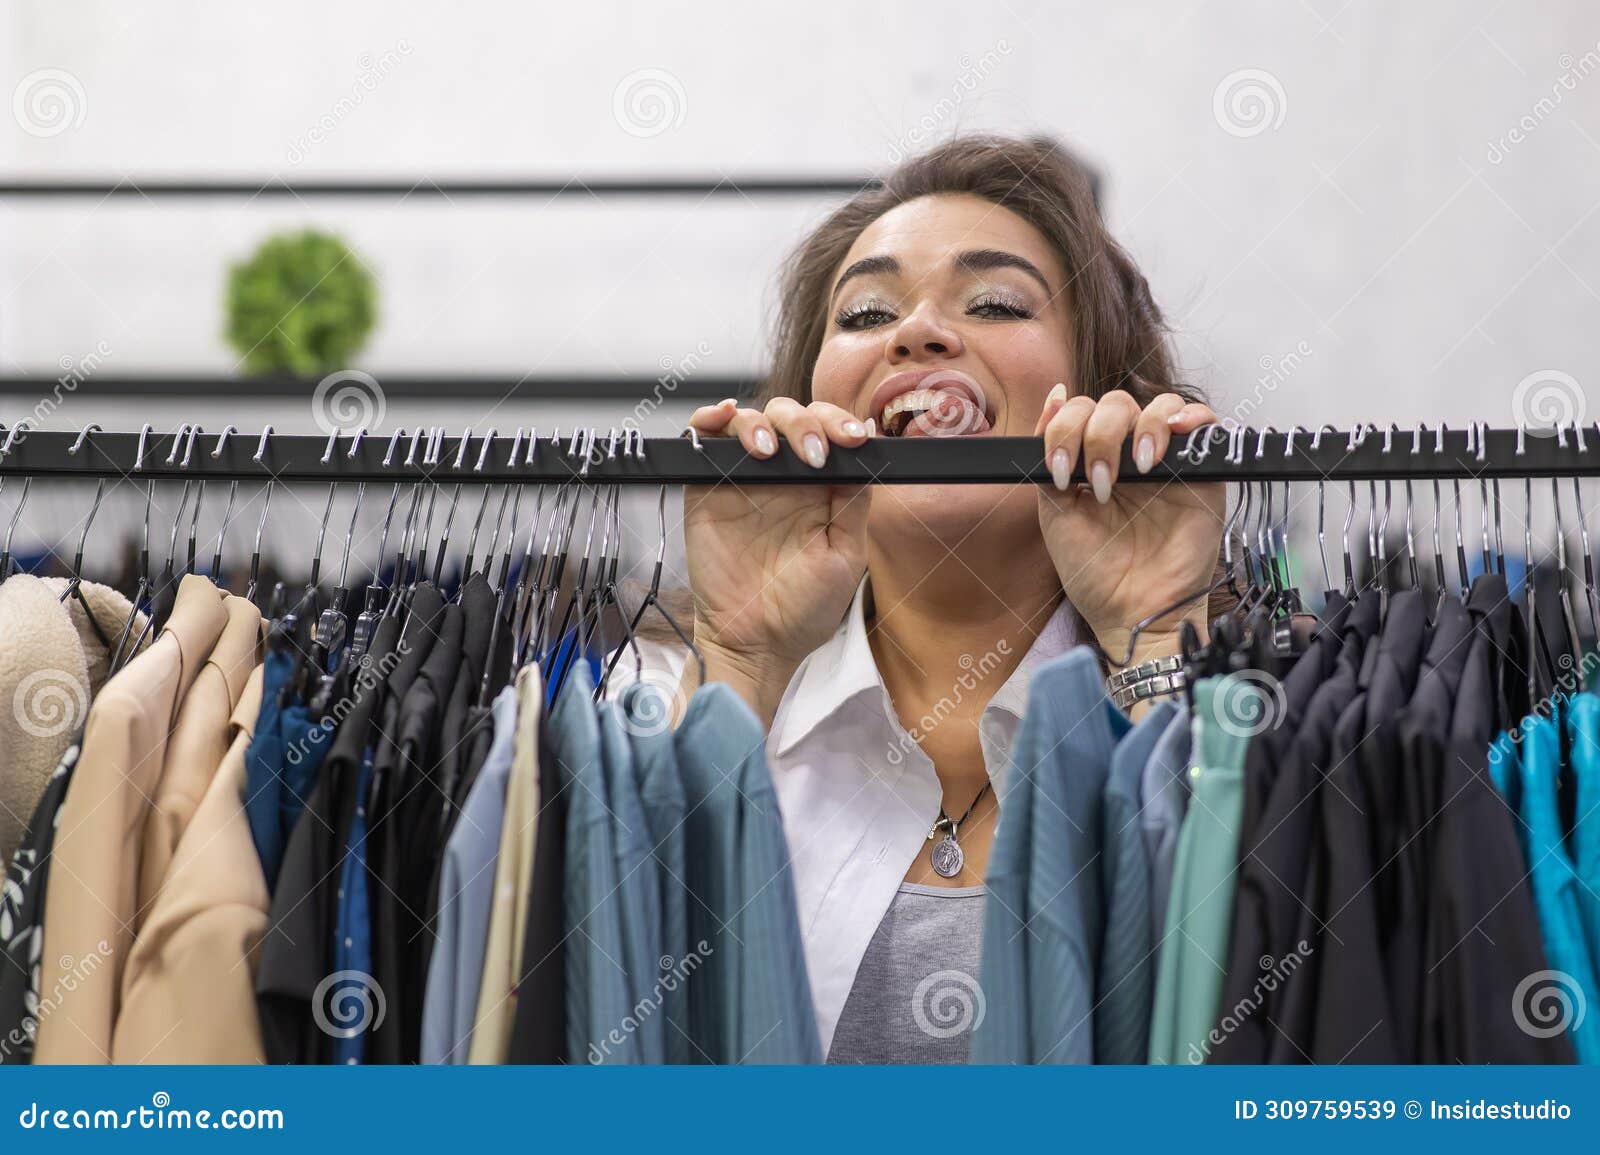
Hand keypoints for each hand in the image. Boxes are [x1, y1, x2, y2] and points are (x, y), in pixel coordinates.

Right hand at [680, 397, 872, 722]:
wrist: (756, 643)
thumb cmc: (803, 609)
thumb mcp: (845, 557)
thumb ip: (854, 505)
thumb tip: (864, 457)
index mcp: (819, 489)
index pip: (830, 434)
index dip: (841, 424)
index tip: (853, 438)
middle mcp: (782, 478)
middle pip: (791, 418)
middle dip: (805, 423)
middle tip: (812, 454)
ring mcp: (742, 480)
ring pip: (749, 420)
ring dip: (760, 423)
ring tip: (767, 451)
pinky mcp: (705, 489)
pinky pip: (702, 438)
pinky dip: (709, 418)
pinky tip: (723, 418)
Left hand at [1035, 386, 1226, 663]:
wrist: (1129, 610)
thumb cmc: (1093, 569)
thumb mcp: (1055, 510)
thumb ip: (1050, 456)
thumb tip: (1054, 398)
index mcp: (1092, 459)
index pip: (1080, 411)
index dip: (1067, 428)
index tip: (1063, 471)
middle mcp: (1129, 453)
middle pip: (1117, 404)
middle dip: (1100, 434)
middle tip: (1100, 482)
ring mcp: (1167, 461)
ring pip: (1160, 405)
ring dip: (1143, 426)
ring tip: (1137, 467)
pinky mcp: (1204, 473)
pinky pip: (1206, 423)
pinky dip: (1191, 417)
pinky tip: (1173, 434)